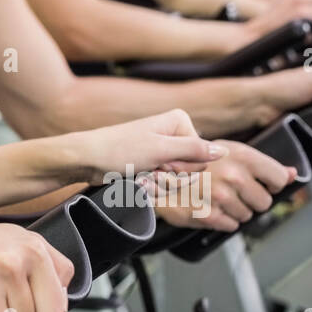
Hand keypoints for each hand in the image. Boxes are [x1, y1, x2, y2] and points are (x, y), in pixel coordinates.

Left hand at [67, 108, 223, 183]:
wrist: (87, 160)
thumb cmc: (118, 149)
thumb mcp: (160, 150)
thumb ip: (194, 151)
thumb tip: (223, 152)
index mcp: (179, 122)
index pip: (203, 157)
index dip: (182, 166)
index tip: (160, 160)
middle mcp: (174, 135)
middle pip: (193, 171)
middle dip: (171, 177)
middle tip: (149, 170)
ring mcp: (164, 152)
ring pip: (179, 182)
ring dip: (159, 185)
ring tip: (140, 176)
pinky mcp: (154, 166)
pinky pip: (165, 186)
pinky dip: (152, 188)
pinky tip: (137, 182)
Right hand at [154, 140, 295, 231]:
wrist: (157, 177)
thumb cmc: (194, 164)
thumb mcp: (227, 153)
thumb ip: (262, 165)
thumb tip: (294, 174)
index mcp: (241, 155)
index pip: (279, 178)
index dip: (271, 183)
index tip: (262, 183)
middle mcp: (233, 175)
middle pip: (265, 202)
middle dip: (252, 200)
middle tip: (232, 191)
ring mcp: (221, 196)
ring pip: (248, 216)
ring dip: (236, 210)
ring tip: (216, 197)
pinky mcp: (209, 215)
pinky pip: (232, 226)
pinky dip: (223, 220)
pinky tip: (210, 207)